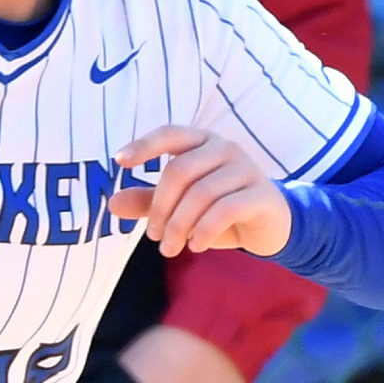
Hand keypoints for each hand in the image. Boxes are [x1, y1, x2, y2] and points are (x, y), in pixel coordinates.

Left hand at [110, 126, 291, 257]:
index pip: (169, 134)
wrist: (270, 227)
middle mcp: (224, 148)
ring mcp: (246, 168)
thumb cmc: (220, 211)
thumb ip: (148, 202)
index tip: (119, 161)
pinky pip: (225, 210)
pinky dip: (204, 231)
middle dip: (160, 208)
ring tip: (170, 248)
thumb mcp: (181, 207)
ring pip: (201, 194)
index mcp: (202, 142)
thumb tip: (112, 204)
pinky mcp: (262, 194)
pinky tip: (196, 246)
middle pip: (179, 171)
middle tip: (153, 237)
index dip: (144, 145)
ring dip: (179, 226)